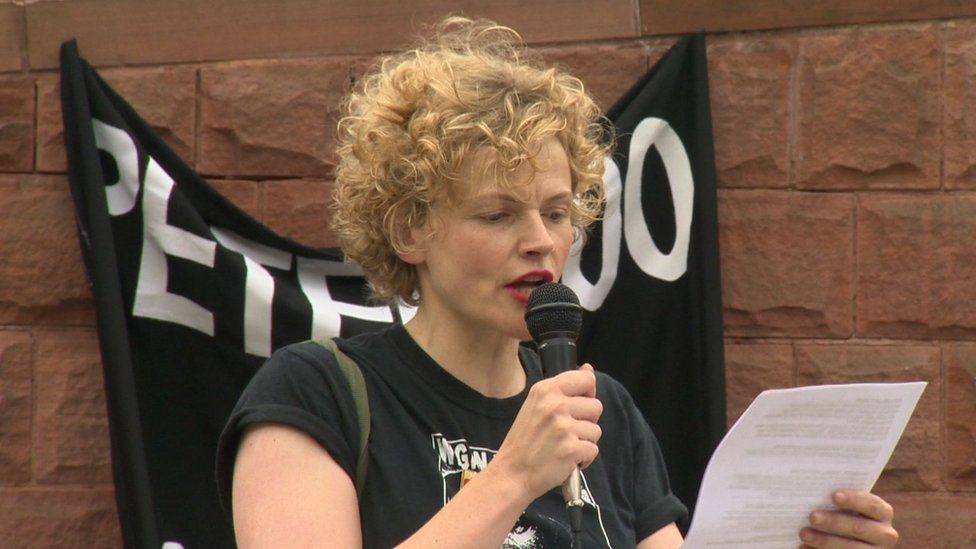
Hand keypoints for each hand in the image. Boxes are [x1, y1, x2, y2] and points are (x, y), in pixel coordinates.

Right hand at [489, 364, 602, 498]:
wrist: (511, 473)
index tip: (576, 407)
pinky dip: (583, 459)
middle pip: (596, 406)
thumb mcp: (537, 405)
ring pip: (596, 430)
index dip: (587, 395)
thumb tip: (588, 368)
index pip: (586, 379)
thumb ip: (563, 387)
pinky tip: (566, 460)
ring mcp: (563, 427)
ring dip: (584, 442)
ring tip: (564, 447)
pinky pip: (593, 450)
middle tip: (567, 432)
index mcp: (546, 389)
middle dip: (587, 422)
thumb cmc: (524, 441)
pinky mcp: (570, 448)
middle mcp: (555, 404)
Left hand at [799, 489, 897, 546]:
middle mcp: (884, 534)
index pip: (872, 505)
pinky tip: (805, 547)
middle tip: (812, 517)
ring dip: (825, 541)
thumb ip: (838, 500)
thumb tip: (813, 493)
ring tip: (804, 534)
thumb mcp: (848, 507)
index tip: (834, 495)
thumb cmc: (846, 514)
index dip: (854, 500)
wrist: (851, 538)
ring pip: (852, 548)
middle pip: (859, 527)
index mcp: (883, 513)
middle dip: (834, 522)